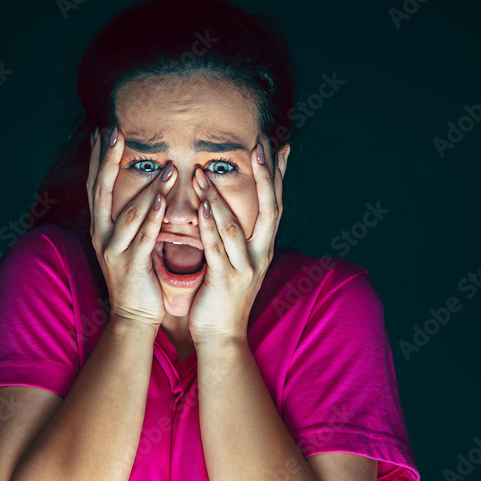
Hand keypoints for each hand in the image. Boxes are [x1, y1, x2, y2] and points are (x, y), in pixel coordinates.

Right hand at [87, 126, 175, 327]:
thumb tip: (145, 190)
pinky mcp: (131, 264)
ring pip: (130, 211)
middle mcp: (102, 235)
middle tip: (114, 131)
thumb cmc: (137, 277)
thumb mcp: (129, 243)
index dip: (98, 158)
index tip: (103, 131)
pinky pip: (143, 236)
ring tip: (166, 165)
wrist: (133, 316)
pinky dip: (152, 216)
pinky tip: (162, 199)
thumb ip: (134, 218)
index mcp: (100, 228)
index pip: (95, 185)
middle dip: (107, 159)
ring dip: (148, 187)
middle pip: (100, 190)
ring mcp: (114, 250)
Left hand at [187, 139, 284, 344]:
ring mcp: (246, 268)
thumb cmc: (223, 297)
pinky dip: (210, 226)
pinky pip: (218, 248)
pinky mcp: (226, 280)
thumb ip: (234, 236)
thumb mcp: (235, 262)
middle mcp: (261, 254)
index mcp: (264, 248)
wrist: (221, 337)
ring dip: (218, 196)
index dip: (277, 174)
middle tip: (259, 144)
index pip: (276, 203)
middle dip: (264, 175)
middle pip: (269, 207)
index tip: (278, 145)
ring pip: (235, 225)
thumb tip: (227, 208)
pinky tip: (202, 207)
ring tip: (203, 171)